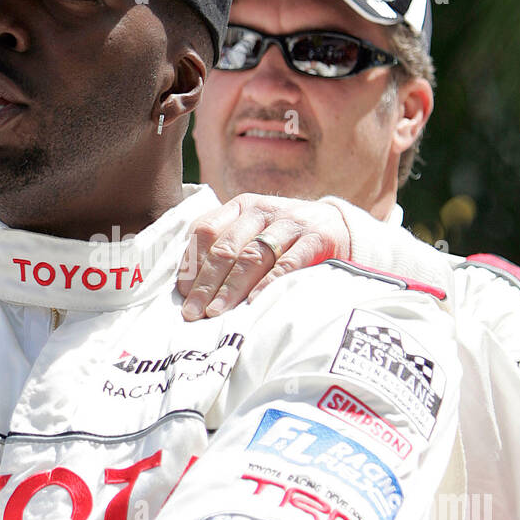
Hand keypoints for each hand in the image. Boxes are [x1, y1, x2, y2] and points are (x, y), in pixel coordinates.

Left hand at [176, 194, 352, 319]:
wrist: (336, 225)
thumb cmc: (282, 237)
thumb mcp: (253, 230)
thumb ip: (224, 246)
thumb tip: (188, 288)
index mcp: (240, 206)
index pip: (206, 230)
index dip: (191, 262)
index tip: (183, 293)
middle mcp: (262, 211)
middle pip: (226, 248)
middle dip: (206, 283)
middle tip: (193, 312)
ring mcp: (290, 223)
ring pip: (253, 256)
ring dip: (231, 288)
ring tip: (216, 312)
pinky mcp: (316, 238)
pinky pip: (288, 263)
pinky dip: (268, 284)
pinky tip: (253, 303)